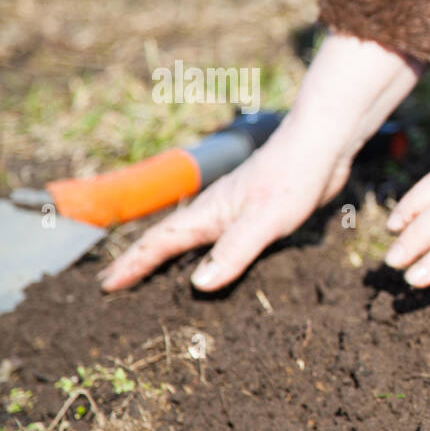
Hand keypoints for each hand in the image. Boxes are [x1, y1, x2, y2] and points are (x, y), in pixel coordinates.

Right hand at [99, 34, 421, 292]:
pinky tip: (214, 260)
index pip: (160, 243)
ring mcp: (235, 211)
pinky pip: (220, 239)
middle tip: (115, 284)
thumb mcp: (264, 221)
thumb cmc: (293, 177)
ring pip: (193, 239)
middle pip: (168, 241)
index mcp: (208, 214)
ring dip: (170, 258)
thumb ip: (233, 251)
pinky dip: (205, 252)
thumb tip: (198, 285)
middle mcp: (215, 212)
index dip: (133, 264)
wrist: (323, 145)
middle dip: (141, 262)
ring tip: (154, 277)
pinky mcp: (257, 213)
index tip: (106, 285)